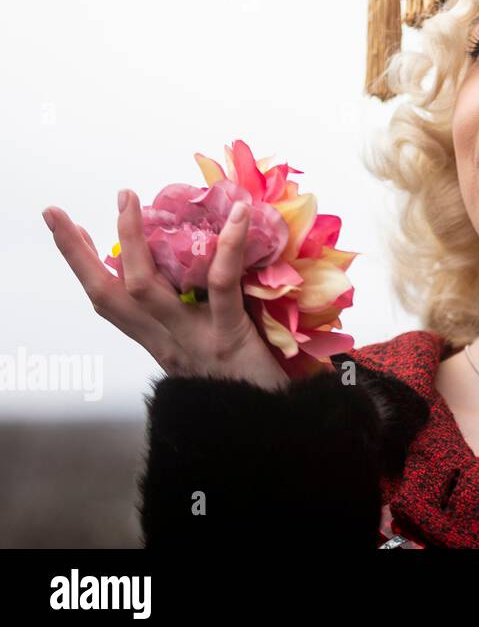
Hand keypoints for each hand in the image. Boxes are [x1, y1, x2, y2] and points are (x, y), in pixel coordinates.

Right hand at [44, 189, 289, 391]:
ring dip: (132, 241)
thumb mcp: (212, 350)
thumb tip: (196, 268)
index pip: (110, 302)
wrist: (271, 427)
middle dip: (77, 254)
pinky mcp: (228, 337)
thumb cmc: (251, 385)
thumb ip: (198, 317)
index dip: (84, 267)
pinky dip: (227, 247)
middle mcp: (168, 342)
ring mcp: (194, 339)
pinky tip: (236, 215)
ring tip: (128, 199)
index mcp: (162, 343)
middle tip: (59, 213)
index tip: (66, 229)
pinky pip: (221, 286)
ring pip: (147, 288)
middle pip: (111, 294)